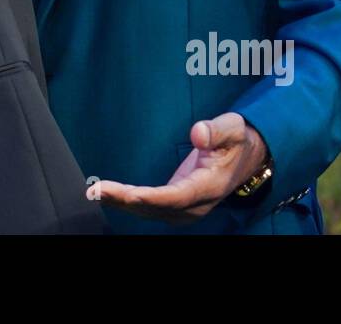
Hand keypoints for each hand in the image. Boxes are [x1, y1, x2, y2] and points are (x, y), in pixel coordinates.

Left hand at [89, 112, 265, 223]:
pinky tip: (108, 194)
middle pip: (157, 207)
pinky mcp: (177, 204)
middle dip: (124, 200)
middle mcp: (196, 203)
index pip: (177, 197)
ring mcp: (186, 207)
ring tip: (94, 192)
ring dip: (120, 203)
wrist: (247, 158)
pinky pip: (149, 208)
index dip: (152, 198)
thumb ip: (216, 130)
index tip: (128, 194)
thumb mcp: (233, 128)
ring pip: (149, 211)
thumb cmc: (237, 141)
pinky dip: (127, 202)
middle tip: (96, 190)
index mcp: (210, 186)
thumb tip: (197, 133)